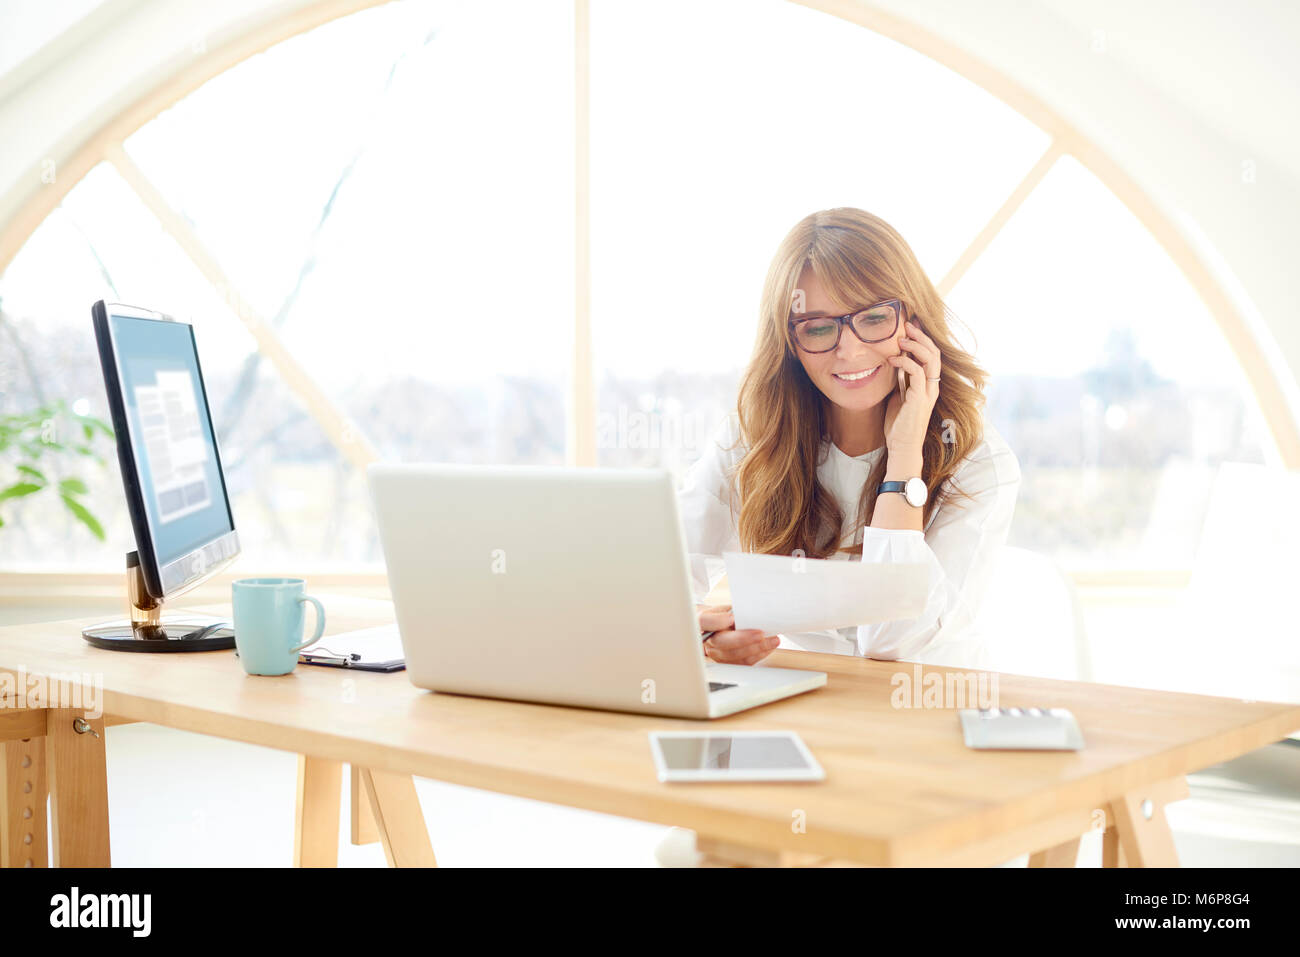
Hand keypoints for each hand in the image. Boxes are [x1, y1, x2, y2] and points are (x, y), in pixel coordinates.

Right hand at [696, 604, 779, 664]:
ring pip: (735, 655)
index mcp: (701, 622)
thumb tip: (747, 615)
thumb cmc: (719, 617)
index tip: (731, 618)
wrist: (714, 630)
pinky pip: (743, 662)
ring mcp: (716, 654)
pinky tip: (767, 648)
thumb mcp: (722, 608)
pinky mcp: (727, 663)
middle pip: (722, 642)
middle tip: (761, 634)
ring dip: (756, 648)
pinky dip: (758, 655)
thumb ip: (731, 611)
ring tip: (772, 640)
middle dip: (744, 639)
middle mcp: (706, 641)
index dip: (716, 621)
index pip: (703, 621)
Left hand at [883, 319, 941, 453]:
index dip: (923, 339)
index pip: (931, 356)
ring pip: (930, 359)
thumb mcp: (899, 397)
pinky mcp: (920, 398)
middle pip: (934, 353)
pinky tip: (892, 359)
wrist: (902, 447)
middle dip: (921, 336)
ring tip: (901, 338)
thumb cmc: (899, 425)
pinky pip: (917, 372)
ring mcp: (928, 392)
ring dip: (916, 345)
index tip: (910, 327)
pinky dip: (905, 362)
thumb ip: (901, 381)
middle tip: (907, 324)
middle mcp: (932, 387)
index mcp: (929, 385)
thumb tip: (893, 363)